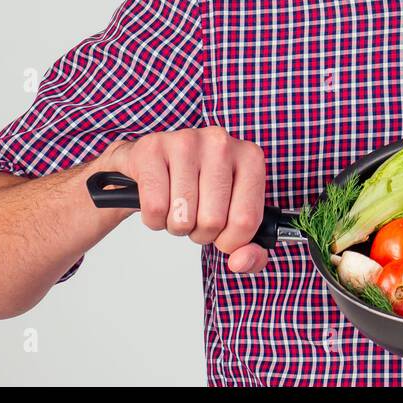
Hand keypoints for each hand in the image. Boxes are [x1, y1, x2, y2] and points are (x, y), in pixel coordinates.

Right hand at [102, 126, 268, 273]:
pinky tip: (159, 200)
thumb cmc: (200, 192)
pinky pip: (154, 207)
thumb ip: (251, 252)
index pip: (246, 221)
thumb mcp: (233, 220)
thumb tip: (240, 262)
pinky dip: (154, 218)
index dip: (230, 241)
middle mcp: (221, 142)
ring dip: (176, 226)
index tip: (222, 232)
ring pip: (182, 216)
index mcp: (250, 158)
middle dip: (200, 232)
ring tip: (177, 206)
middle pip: (213, 221)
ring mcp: (186, 140)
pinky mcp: (152, 147)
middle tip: (195, 216)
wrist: (153, 166)